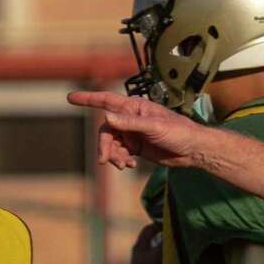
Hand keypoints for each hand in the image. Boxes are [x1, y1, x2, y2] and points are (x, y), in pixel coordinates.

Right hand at [67, 91, 207, 170]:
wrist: (193, 150)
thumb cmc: (178, 132)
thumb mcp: (154, 127)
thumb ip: (130, 123)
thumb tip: (106, 116)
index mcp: (135, 107)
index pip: (107, 100)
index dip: (88, 99)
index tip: (70, 98)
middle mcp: (131, 119)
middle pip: (107, 130)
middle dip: (104, 145)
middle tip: (105, 160)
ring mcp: (134, 133)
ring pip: (112, 144)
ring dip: (113, 155)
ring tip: (123, 164)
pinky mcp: (137, 148)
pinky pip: (120, 153)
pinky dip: (120, 159)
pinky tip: (129, 165)